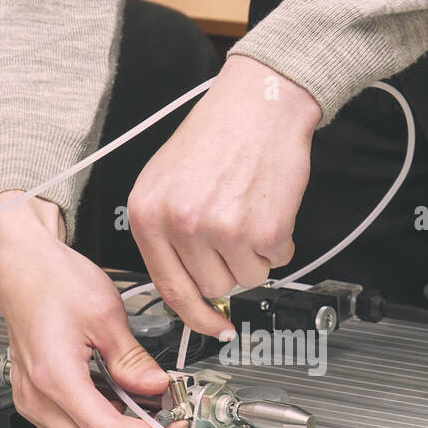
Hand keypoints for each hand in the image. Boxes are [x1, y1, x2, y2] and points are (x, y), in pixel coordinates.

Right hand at [0, 191, 184, 427]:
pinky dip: (102, 424)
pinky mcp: (35, 396)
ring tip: (147, 409)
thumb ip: (134, 360)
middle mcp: (38, 397)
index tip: (173, 422)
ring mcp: (32, 400)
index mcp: (56, 377)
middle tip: (165, 421)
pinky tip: (123, 402)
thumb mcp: (106, 315)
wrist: (21, 263)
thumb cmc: (52, 278)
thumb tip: (159, 387)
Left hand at [127, 55, 320, 337]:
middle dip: (229, 268)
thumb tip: (185, 287)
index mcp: (147, 213)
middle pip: (211, 288)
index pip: (168, 287)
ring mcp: (220, 229)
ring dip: (255, 256)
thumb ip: (167, 234)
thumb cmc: (218, 135)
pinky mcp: (261, 229)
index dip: (193, 314)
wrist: (259, 102)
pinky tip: (268, 206)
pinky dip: (280, 241)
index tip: (209, 325)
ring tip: (249, 212)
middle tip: (235, 232)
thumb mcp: (167, 181)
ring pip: (245, 280)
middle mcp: (180, 223)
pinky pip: (276, 260)